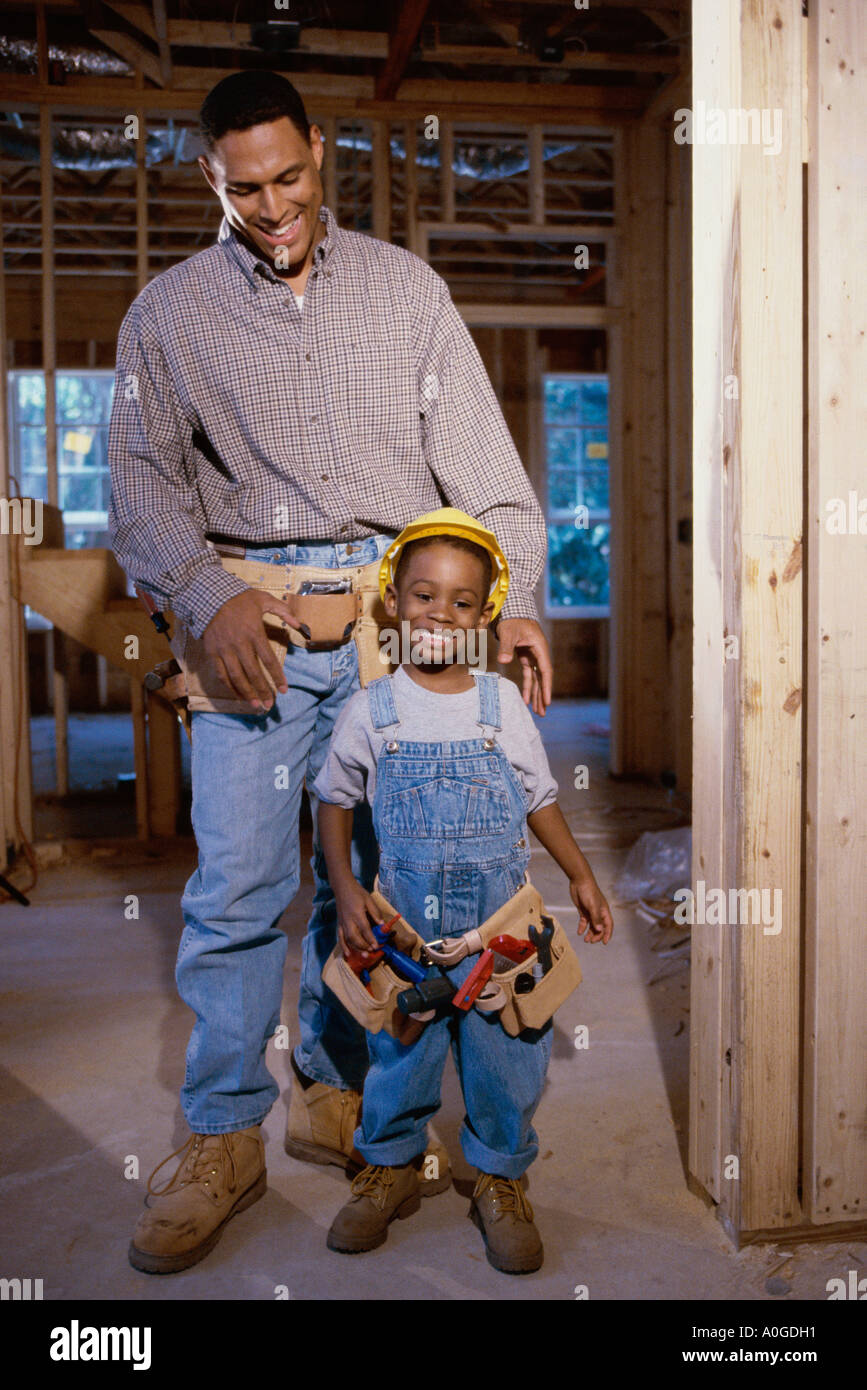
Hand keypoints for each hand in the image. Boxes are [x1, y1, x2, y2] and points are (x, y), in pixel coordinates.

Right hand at [201, 589, 303, 710]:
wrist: (209, 595)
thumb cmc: (239, 598)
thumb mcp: (264, 599)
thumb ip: (283, 611)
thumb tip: (300, 625)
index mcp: (254, 632)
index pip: (269, 660)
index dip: (277, 677)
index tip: (284, 690)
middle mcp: (239, 644)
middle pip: (253, 673)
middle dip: (263, 690)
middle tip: (270, 705)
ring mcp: (224, 650)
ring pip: (236, 677)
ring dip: (247, 693)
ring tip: (256, 705)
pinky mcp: (212, 652)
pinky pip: (221, 674)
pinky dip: (229, 687)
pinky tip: (238, 695)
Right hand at [335, 878, 383, 954]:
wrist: (342, 888)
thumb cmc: (357, 893)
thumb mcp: (369, 899)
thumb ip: (375, 912)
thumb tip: (382, 924)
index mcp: (357, 913)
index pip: (364, 929)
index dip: (371, 939)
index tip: (376, 946)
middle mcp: (348, 920)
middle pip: (355, 937)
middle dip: (363, 946)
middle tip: (371, 951)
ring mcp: (342, 923)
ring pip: (348, 939)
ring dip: (356, 948)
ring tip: (364, 954)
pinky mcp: (339, 924)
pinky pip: (340, 938)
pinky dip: (343, 947)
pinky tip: (347, 954)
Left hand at [495, 618, 552, 715]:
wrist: (511, 610)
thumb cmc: (512, 620)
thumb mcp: (508, 632)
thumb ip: (506, 647)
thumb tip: (503, 661)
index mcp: (540, 647)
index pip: (545, 670)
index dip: (546, 686)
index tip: (547, 701)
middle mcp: (539, 653)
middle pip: (543, 678)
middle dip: (543, 696)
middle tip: (542, 713)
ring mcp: (533, 656)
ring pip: (537, 679)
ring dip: (537, 694)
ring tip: (537, 711)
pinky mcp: (526, 657)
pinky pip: (529, 675)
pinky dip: (528, 687)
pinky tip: (527, 700)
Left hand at [570, 874, 613, 943]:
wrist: (579, 881)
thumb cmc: (588, 892)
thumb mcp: (592, 906)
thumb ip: (596, 918)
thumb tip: (599, 930)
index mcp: (604, 911)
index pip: (608, 925)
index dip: (607, 934)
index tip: (604, 943)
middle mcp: (598, 912)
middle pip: (600, 927)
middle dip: (596, 935)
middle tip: (590, 941)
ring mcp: (591, 911)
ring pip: (592, 925)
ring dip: (589, 933)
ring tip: (585, 940)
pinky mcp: (583, 910)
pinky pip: (584, 921)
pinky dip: (582, 927)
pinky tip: (579, 932)